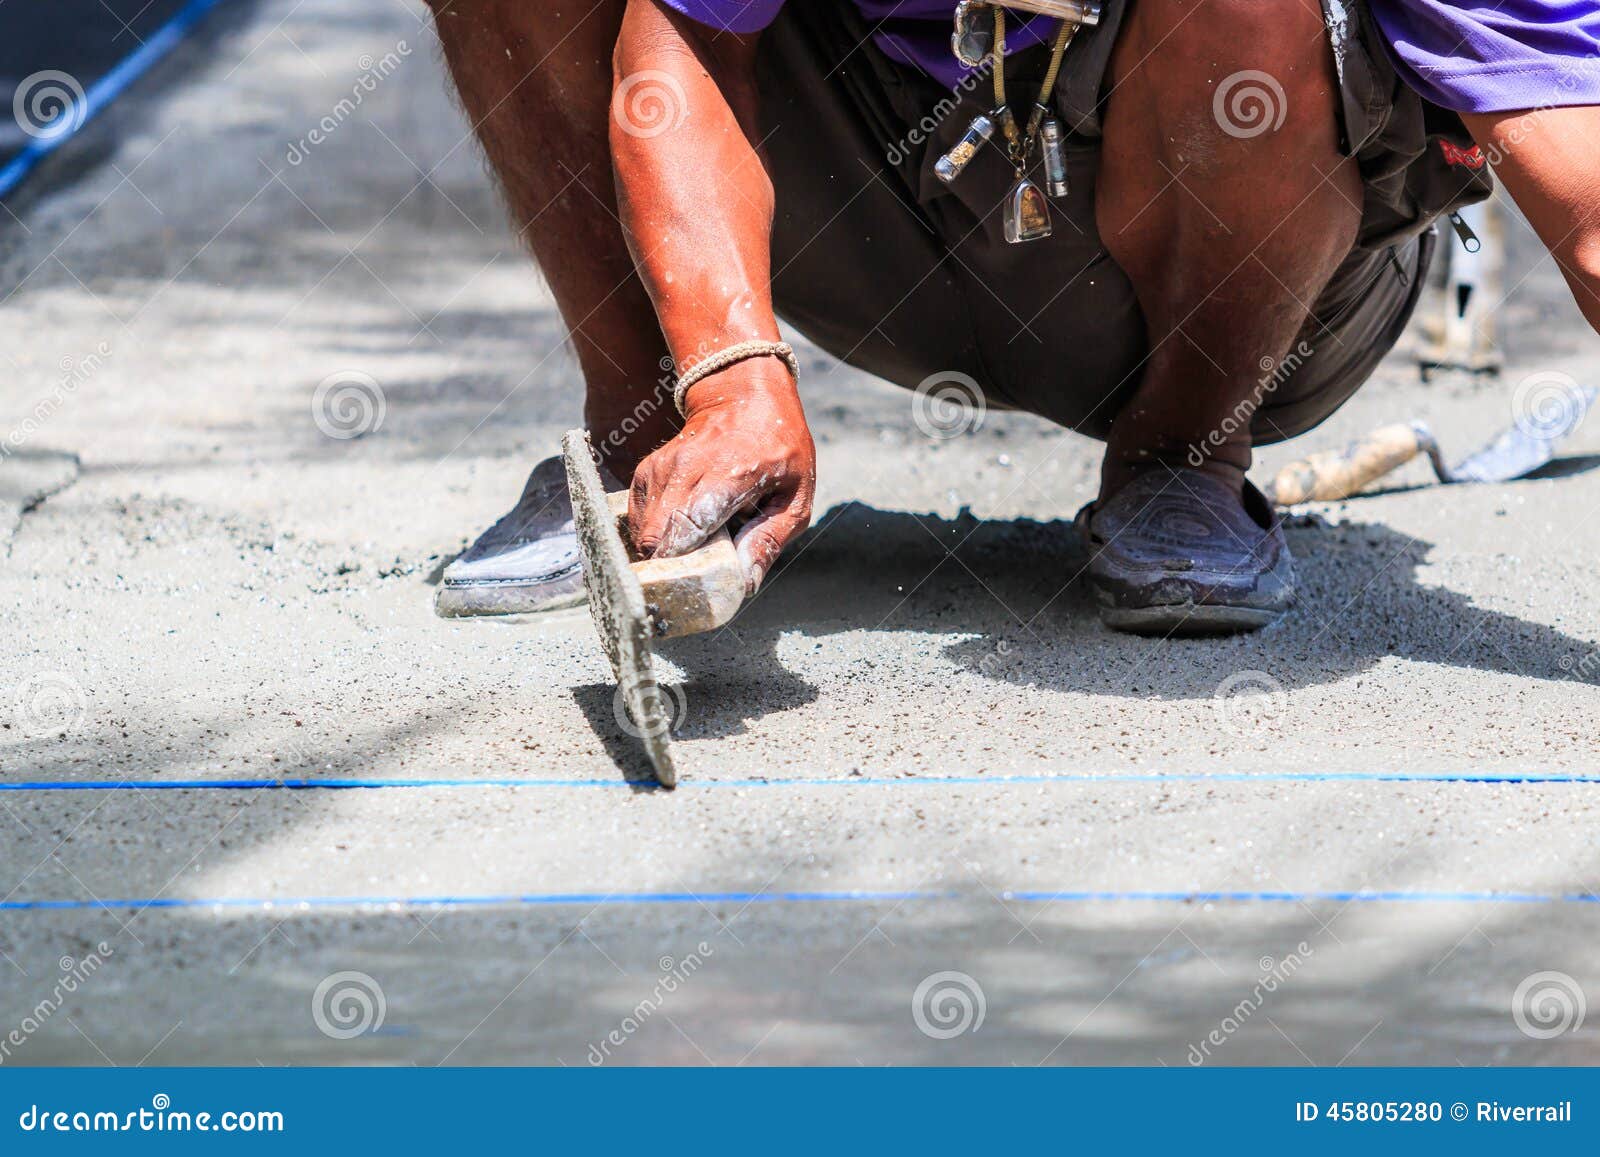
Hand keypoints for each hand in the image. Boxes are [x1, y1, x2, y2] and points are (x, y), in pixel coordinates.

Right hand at [627, 360, 814, 594]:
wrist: (744, 397)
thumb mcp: (795, 495)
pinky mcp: (646, 471)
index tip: (692, 588)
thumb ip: (769, 539)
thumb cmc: (779, 449)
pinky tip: (680, 533)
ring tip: (693, 551)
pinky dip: (654, 534)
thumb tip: (745, 582)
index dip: (683, 566)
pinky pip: (637, 519)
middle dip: (669, 568)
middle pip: (656, 537)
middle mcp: (686, 469)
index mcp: (730, 474)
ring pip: (642, 532)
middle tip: (693, 582)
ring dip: (663, 551)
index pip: (686, 528)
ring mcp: (661, 468)